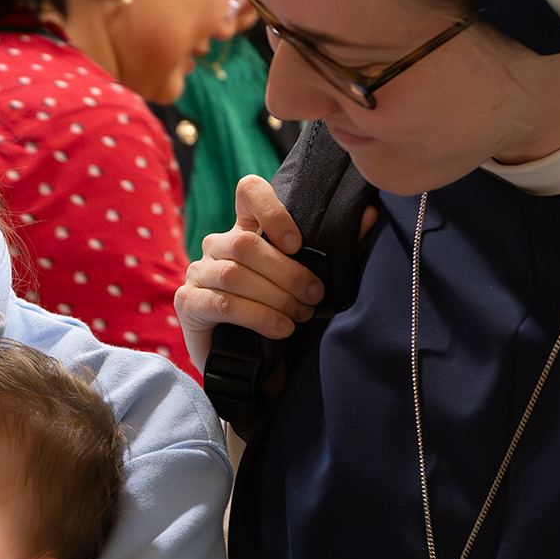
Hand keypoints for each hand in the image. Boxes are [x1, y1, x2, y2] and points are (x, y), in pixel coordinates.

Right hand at [174, 172, 377, 377]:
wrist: (252, 367)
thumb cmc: (283, 315)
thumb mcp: (312, 282)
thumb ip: (340, 250)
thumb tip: (372, 215)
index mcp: (246, 230)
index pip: (248, 192)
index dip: (272, 210)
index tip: (297, 243)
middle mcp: (218, 245)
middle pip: (246, 243)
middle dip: (288, 272)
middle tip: (314, 296)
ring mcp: (198, 272)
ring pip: (234, 273)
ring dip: (275, 297)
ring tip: (299, 317)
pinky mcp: (187, 302)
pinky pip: (222, 303)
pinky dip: (258, 317)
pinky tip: (280, 329)